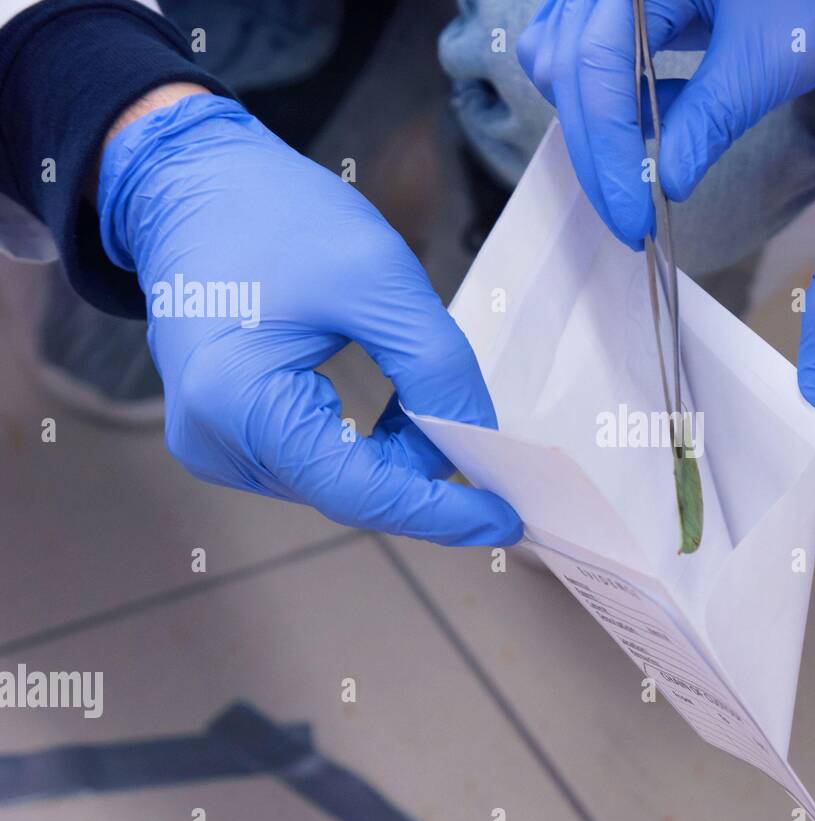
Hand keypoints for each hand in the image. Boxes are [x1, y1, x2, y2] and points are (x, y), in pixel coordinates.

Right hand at [97, 93, 521, 544]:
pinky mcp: (222, 435)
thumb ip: (435, 366)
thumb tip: (474, 438)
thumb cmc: (277, 215)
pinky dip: (366, 446)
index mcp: (237, 401)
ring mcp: (211, 443)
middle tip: (489, 445)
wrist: (192, 186)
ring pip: (338, 481)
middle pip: (350, 490)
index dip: (438, 510)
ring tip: (432, 404)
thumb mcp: (379, 277)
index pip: (357, 490)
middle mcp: (212, 439)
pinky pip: (315, 461)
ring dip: (397, 456)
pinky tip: (394, 409)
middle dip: (424, 472)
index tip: (504, 520)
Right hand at [518, 0, 814, 246]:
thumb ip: (712, 117)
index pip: (597, 64)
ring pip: (564, 60)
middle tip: (631, 217)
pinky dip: (613, 95)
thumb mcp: (772, 55)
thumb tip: (667, 184)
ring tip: (650, 162)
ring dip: (600, 122)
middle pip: (569, 66)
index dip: (609, 152)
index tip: (632, 219)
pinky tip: (660, 117)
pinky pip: (587, 50)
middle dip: (598, 150)